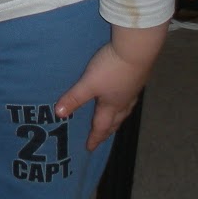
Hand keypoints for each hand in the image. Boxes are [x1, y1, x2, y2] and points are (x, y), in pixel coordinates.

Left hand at [52, 23, 166, 151]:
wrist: (137, 50)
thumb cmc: (111, 68)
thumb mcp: (88, 83)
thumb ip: (74, 97)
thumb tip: (58, 114)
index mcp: (112, 105)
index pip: (101, 126)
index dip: (95, 137)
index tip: (89, 148)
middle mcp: (124, 101)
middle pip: (116, 120)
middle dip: (108, 130)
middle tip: (102, 136)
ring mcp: (133, 90)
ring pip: (125, 109)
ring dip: (119, 117)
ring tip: (115, 119)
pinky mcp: (139, 78)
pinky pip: (131, 97)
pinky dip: (125, 103)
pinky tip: (125, 95)